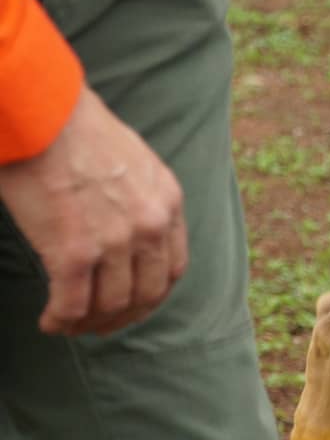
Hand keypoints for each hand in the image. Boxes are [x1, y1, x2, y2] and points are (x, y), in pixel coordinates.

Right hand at [0, 88, 187, 334]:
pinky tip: (49, 322)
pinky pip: (73, 303)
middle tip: (98, 325)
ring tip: (68, 323)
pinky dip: (61, 320)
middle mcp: (150, 226)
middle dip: (122, 317)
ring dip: (88, 321)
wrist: (45, 113)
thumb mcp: (134, 161)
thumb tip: (125, 225)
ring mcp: (115, 241)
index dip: (152, 296)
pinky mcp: (75, 252)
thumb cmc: (77, 130)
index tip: (131, 305)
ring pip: (110, 304)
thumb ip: (140, 197)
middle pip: (146, 294)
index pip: (173, 269)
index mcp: (168, 203)